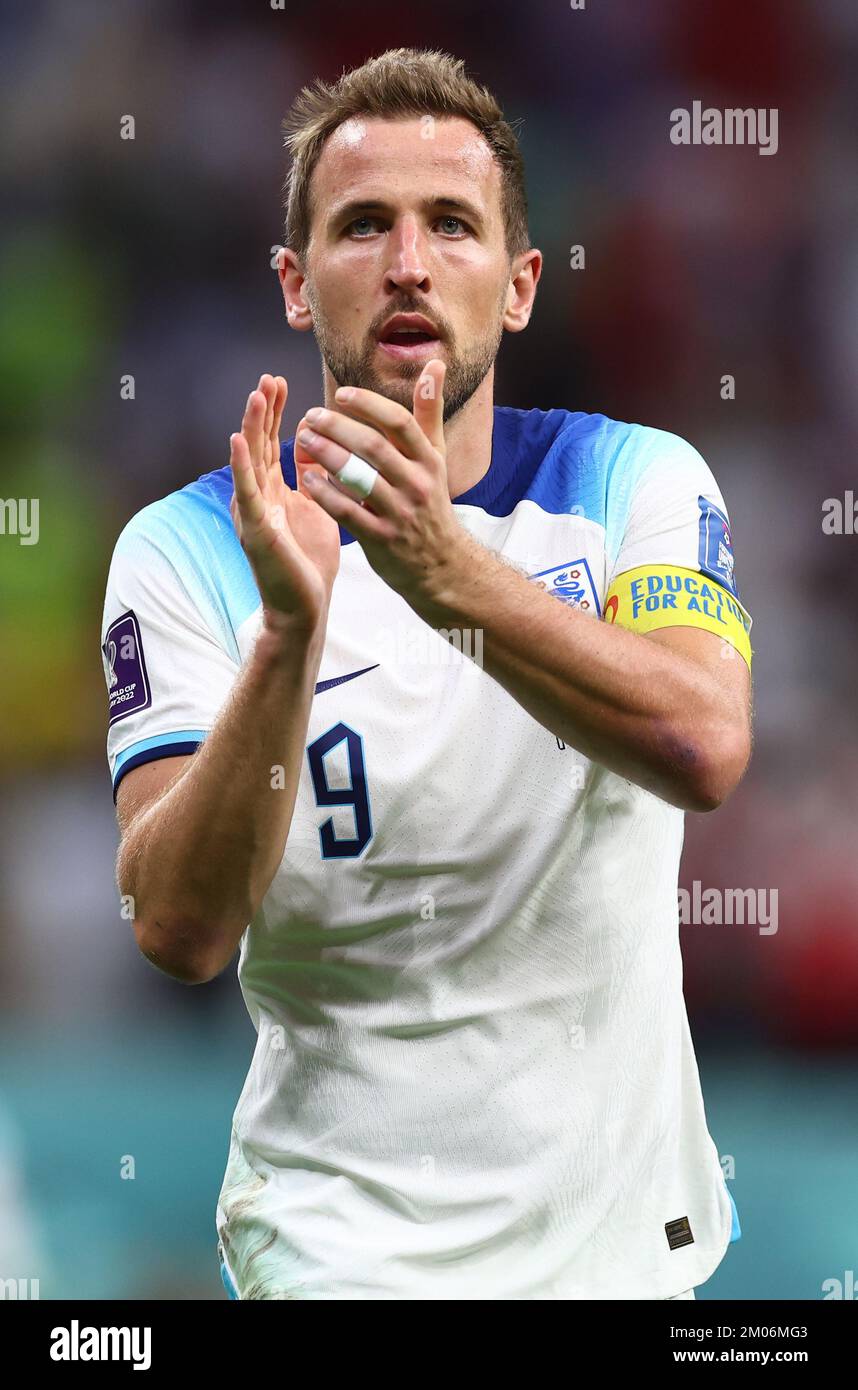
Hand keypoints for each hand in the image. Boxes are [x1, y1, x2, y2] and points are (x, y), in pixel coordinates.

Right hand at [229, 374, 340, 633]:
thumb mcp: (316, 511)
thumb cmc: (308, 563)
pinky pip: (246, 493)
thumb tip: (319, 449)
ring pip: (249, 462)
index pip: (271, 443)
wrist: (304, 608)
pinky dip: (241, 465)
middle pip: (258, 446)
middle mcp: (257, 498)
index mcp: (272, 493)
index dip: (274, 413)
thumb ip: (313, 480)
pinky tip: (238, 441)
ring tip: (255, 395)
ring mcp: (252, 514)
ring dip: (251, 427)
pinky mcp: (255, 531)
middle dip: (263, 411)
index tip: (279, 382)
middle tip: (268, 378)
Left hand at [294, 361, 466, 606]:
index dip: (368, 405)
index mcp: (428, 460)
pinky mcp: (382, 539)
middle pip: (374, 448)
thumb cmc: (431, 503)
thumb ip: (429, 412)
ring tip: (303, 440)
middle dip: (338, 428)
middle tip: (310, 416)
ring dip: (327, 456)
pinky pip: (348, 512)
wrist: (441, 564)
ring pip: (359, 478)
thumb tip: (435, 365)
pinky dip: (326, 494)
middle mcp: (417, 484)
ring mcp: (400, 514)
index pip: (399, 423)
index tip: (340, 394)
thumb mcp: (436, 457)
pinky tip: (307, 478)